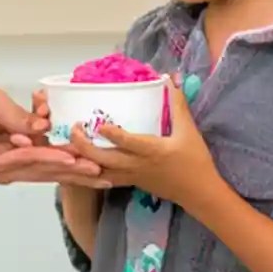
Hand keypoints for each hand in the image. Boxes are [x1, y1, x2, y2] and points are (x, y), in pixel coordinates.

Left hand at [0, 69, 100, 181]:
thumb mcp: (1, 105)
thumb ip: (23, 121)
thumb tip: (46, 129)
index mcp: (11, 147)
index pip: (45, 157)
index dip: (70, 159)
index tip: (96, 159)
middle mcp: (3, 161)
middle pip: (42, 170)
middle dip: (71, 171)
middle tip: (100, 174)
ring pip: (30, 169)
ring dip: (57, 166)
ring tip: (83, 164)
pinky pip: (10, 163)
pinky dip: (32, 157)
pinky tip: (50, 153)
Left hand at [69, 78, 221, 207]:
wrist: (200, 193)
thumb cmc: (195, 160)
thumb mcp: (189, 130)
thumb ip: (178, 103)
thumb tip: (171, 78)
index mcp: (152, 150)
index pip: (128, 142)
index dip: (111, 133)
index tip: (96, 123)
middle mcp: (137, 165)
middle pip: (105, 160)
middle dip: (85, 146)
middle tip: (74, 128)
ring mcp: (132, 176)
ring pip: (101, 172)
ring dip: (84, 159)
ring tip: (72, 143)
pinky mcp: (132, 183)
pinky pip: (107, 179)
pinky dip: (93, 171)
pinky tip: (84, 160)